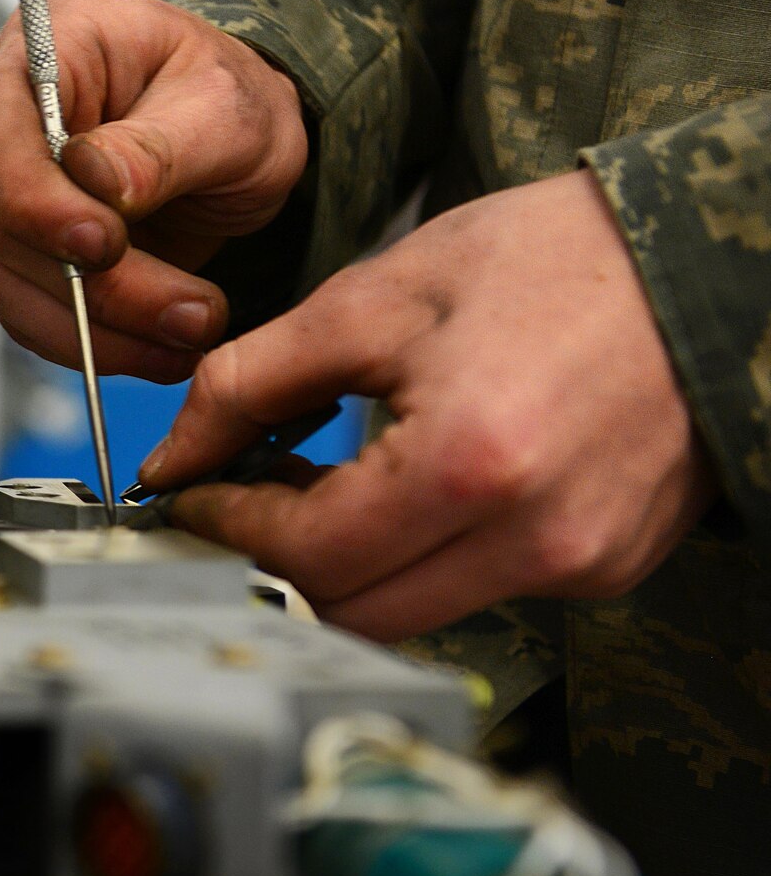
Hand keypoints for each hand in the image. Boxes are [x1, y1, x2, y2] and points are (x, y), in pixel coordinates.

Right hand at [0, 0, 308, 381]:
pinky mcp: (8, 247)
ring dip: (99, 330)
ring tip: (190, 339)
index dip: (38, 199)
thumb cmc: (225, 99)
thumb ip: (160, 145)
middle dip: (96, 285)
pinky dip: (90, 343)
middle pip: (3, 220)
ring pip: (9, 280)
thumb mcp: (228, 107)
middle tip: (193, 316)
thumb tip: (96, 182)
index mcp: (43, 46)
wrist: (228, 138)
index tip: (105, 247)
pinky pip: (26, 311)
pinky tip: (156, 348)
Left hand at [141, 170, 719, 639]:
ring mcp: (580, 567)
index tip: (191, 494)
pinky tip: (401, 491)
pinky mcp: (607, 568)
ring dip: (343, 567)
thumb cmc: (550, 260)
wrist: (703, 261)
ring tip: (316, 485)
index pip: (302, 554)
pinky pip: (478, 592)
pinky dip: (417, 557)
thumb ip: (253, 381)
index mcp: (467, 468)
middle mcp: (534, 542)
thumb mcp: (374, 299)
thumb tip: (174, 455)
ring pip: (410, 615)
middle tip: (237, 501)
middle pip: (349, 611)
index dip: (227, 527)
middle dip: (273, 563)